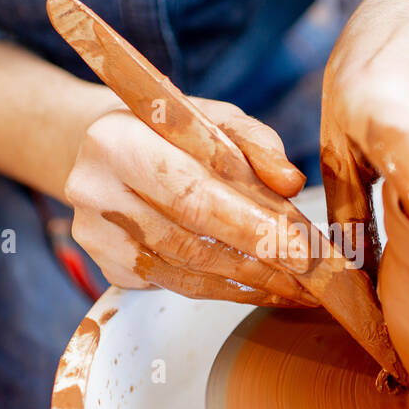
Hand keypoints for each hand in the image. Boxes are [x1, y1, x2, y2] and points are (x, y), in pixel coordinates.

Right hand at [63, 98, 319, 304]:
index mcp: (118, 139)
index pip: (197, 189)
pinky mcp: (106, 264)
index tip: (306, 245)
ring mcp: (97, 233)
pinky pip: (177, 284)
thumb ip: (255, 144)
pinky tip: (264, 288)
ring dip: (250, 281)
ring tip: (299, 287)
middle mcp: (96, 189)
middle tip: (312, 275)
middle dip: (260, 258)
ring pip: (187, 268)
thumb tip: (290, 184)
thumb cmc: (172, 131)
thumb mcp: (215, 118)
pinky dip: (227, 289)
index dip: (255, 221)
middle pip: (191, 236)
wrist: (108, 150)